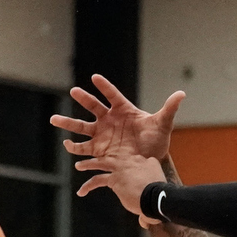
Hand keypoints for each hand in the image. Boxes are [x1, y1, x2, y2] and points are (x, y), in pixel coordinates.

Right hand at [52, 74, 184, 161]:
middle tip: (74, 91)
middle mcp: (109, 119)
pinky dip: (75, 147)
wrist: (151, 159)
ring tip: (53, 119)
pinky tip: (67, 145)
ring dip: (68, 123)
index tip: (95, 77)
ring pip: (81, 127)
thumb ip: (169, 108)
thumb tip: (182, 93)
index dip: (105, 87)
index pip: (113, 95)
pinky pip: (84, 147)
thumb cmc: (156, 140)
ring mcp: (102, 134)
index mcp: (124, 110)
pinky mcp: (99, 149)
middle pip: (94, 107)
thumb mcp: (163, 124)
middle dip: (84, 99)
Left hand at [74, 153, 167, 215]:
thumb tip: (144, 222)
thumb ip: (148, 208)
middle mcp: (134, 161)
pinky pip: (97, 180)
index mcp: (148, 162)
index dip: (128, 165)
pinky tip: (81, 191)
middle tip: (97, 159)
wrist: (158, 198)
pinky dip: (88, 186)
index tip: (126, 171)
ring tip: (79, 166)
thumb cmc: (161, 199)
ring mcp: (123, 168)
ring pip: (102, 162)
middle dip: (106, 156)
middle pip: (116, 156)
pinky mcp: (114, 179)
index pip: (134, 159)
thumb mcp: (159, 195)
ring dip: (89, 164)